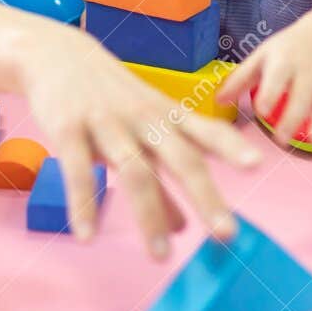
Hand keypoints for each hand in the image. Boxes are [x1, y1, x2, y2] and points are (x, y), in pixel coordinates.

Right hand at [12, 20, 260, 258]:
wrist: (54, 53)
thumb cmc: (108, 97)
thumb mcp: (140, 129)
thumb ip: (162, 176)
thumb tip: (184, 227)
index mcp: (165, 116)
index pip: (206, 130)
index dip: (231, 146)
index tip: (257, 165)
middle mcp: (143, 119)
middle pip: (181, 158)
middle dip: (206, 196)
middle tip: (227, 234)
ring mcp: (106, 123)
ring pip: (135, 171)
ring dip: (150, 216)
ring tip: (160, 257)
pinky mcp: (68, 128)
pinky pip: (77, 171)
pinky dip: (83, 206)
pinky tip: (87, 236)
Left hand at [220, 14, 311, 157]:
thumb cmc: (288, 49)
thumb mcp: (262, 56)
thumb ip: (240, 79)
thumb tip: (218, 100)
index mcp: (284, 61)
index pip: (278, 77)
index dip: (271, 93)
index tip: (262, 110)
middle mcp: (307, 73)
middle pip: (302, 97)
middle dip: (293, 118)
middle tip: (280, 139)